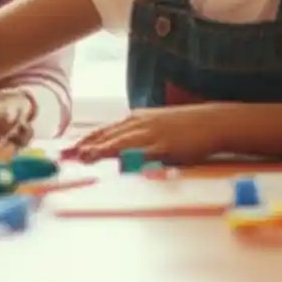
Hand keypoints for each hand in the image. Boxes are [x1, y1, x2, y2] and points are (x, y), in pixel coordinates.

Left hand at [68, 106, 221, 163]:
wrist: (213, 121)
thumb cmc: (185, 125)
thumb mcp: (155, 124)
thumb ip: (136, 134)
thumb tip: (116, 148)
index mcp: (135, 119)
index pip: (104, 130)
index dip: (85, 140)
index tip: (68, 150)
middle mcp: (139, 124)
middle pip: (107, 135)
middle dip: (86, 146)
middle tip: (67, 156)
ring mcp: (152, 134)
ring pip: (121, 142)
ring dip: (102, 150)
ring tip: (85, 157)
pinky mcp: (166, 146)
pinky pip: (145, 153)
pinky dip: (130, 158)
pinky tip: (118, 163)